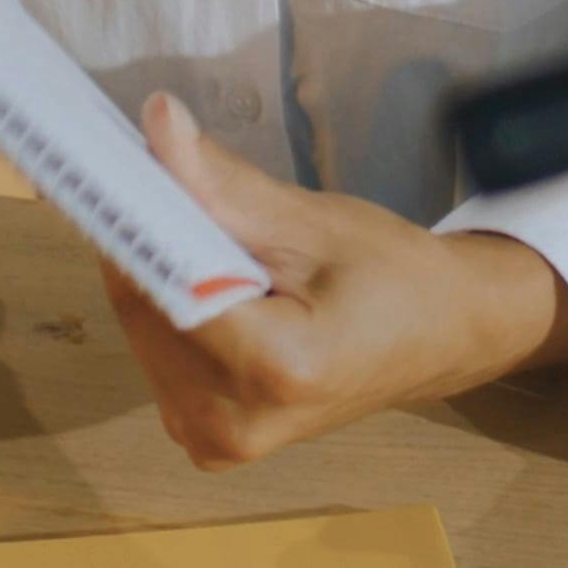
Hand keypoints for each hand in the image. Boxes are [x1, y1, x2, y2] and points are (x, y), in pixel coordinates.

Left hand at [101, 94, 567, 467]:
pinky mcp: (209, 443)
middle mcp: (235, 424)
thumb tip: (156, 125)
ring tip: (227, 250)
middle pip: (146, 308)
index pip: (167, 285)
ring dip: (163, 275)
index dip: (140, 219)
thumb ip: (223, 183)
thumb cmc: (396, 277)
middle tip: (186, 192)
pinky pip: (158, 355)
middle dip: (153, 242)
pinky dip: (174, 309)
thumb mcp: (313, 220)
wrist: (443, 337)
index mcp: (277, 371)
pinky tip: (220, 288)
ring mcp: (216, 443)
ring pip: (143, 329)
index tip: (123, 164)